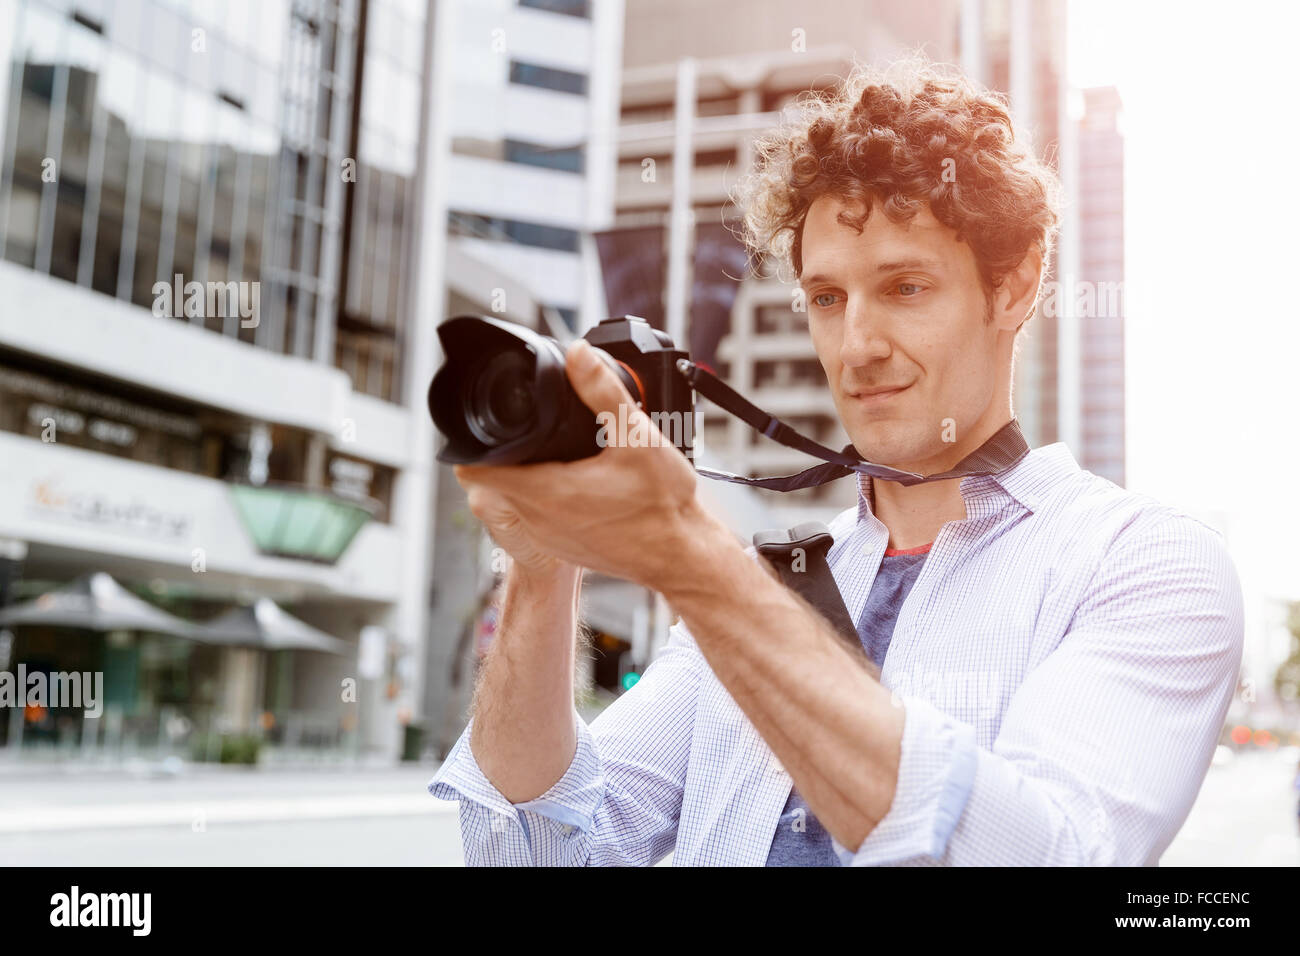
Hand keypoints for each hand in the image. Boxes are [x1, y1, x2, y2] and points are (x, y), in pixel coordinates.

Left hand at [454, 338, 717, 594]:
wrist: (682, 557)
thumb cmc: (663, 506)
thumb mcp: (638, 437)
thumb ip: (603, 392)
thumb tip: (578, 355)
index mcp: (546, 492)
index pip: (476, 469)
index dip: (475, 443)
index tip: (491, 425)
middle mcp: (539, 520)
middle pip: (497, 479)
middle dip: (509, 453)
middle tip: (537, 433)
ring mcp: (548, 538)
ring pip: (517, 499)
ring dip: (529, 476)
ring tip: (561, 456)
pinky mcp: (563, 549)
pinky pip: (538, 518)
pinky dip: (547, 498)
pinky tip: (579, 484)